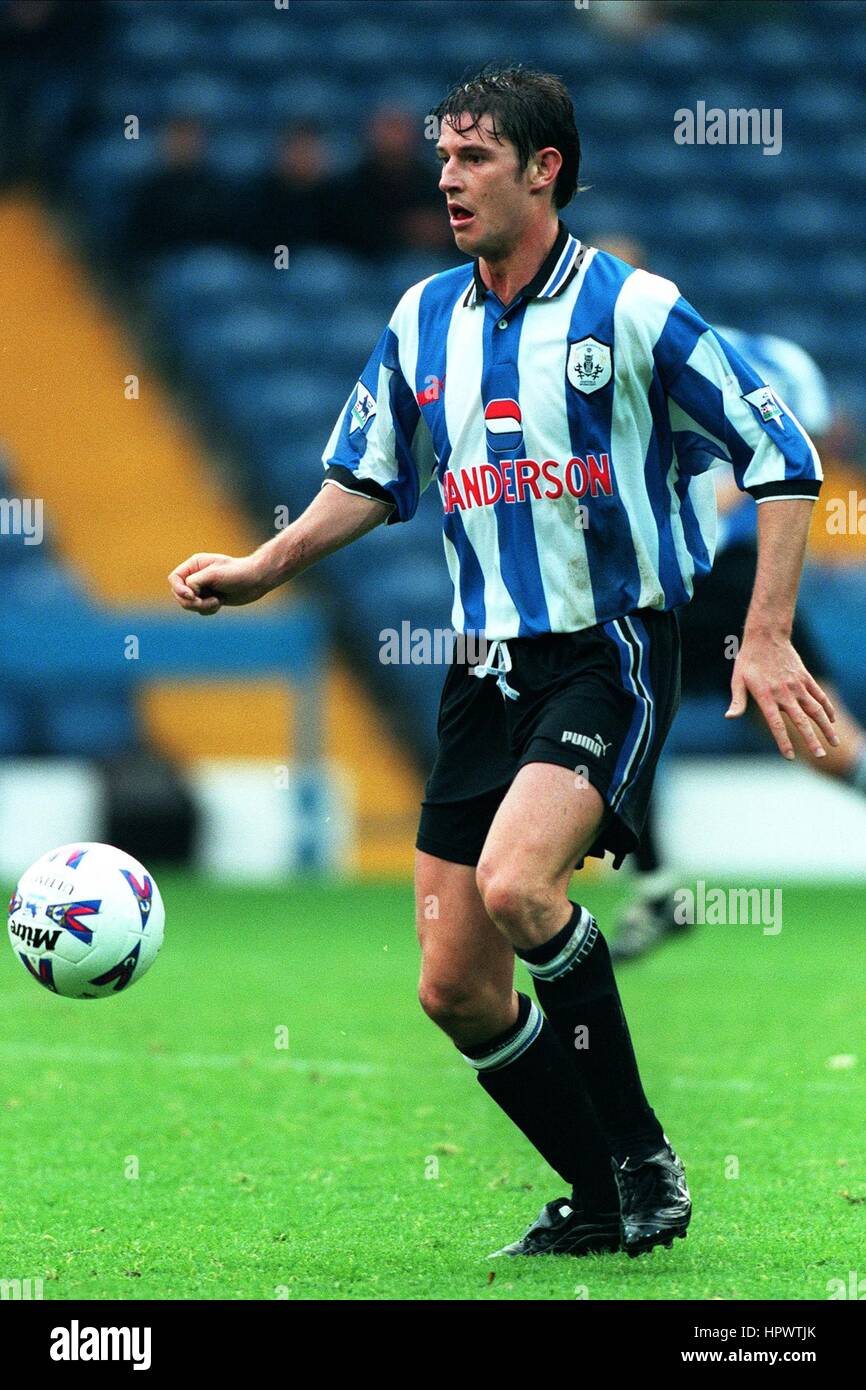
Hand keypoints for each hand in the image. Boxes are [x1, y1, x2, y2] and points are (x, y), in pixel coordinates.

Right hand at [167, 551, 272, 615]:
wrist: (257, 581)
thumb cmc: (237, 573)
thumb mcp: (214, 574)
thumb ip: (195, 581)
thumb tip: (187, 593)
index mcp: (195, 565)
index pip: (174, 578)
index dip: (179, 589)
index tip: (192, 596)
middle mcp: (196, 576)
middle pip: (179, 594)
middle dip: (191, 602)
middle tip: (204, 602)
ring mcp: (203, 588)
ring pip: (189, 604)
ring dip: (201, 606)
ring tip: (217, 602)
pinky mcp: (210, 598)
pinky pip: (200, 610)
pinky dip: (208, 610)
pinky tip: (220, 603)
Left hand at [725, 631, 837, 759]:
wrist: (766, 636)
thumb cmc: (748, 660)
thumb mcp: (737, 680)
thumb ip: (737, 701)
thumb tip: (729, 717)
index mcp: (766, 696)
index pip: (776, 724)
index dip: (783, 741)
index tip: (790, 756)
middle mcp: (784, 693)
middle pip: (801, 721)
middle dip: (812, 740)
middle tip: (820, 755)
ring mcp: (797, 685)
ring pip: (816, 709)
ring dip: (826, 728)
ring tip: (834, 742)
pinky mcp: (805, 678)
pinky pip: (819, 696)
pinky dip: (827, 709)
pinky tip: (831, 720)